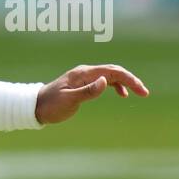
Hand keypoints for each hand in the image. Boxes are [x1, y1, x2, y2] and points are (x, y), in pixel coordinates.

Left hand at [35, 64, 149, 124]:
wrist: (35, 106)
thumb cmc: (51, 105)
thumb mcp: (69, 101)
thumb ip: (87, 92)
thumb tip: (106, 82)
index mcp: (84, 74)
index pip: (113, 71)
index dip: (129, 79)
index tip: (141, 91)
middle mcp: (85, 72)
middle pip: (114, 71)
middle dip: (131, 80)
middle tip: (144, 93)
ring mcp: (84, 77)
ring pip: (110, 75)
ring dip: (125, 83)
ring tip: (137, 93)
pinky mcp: (83, 84)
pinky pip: (104, 81)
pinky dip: (115, 85)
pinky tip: (121, 94)